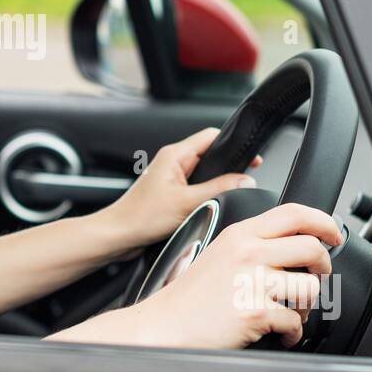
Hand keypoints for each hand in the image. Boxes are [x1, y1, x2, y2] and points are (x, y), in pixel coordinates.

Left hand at [97, 125, 260, 253]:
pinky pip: (196, 188)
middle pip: (210, 154)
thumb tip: (246, 180)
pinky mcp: (170, 193)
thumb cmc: (141, 217)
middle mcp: (172, 162)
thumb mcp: (188, 202)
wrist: (119, 235)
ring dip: (216, 183)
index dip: (234, 145)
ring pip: (204, 173)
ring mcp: (171, 177)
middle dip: (228, 166)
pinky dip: (205, 195)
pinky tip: (209, 206)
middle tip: (242, 179)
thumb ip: (219, 189)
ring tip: (224, 195)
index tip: (252, 158)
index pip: (211, 136)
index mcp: (175, 155)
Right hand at [132, 203, 341, 349]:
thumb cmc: (189, 296)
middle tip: (317, 276)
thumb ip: (252, 244)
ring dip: (307, 305)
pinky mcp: (256, 312)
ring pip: (309, 288)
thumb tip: (292, 249)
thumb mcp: (219, 252)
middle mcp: (248, 253)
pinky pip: (295, 323)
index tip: (333, 233)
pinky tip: (279, 334)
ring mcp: (253, 282)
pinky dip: (292, 333)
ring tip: (290, 311)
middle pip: (312, 248)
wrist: (164, 325)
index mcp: (240, 234)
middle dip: (324, 266)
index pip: (294, 213)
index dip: (323, 221)